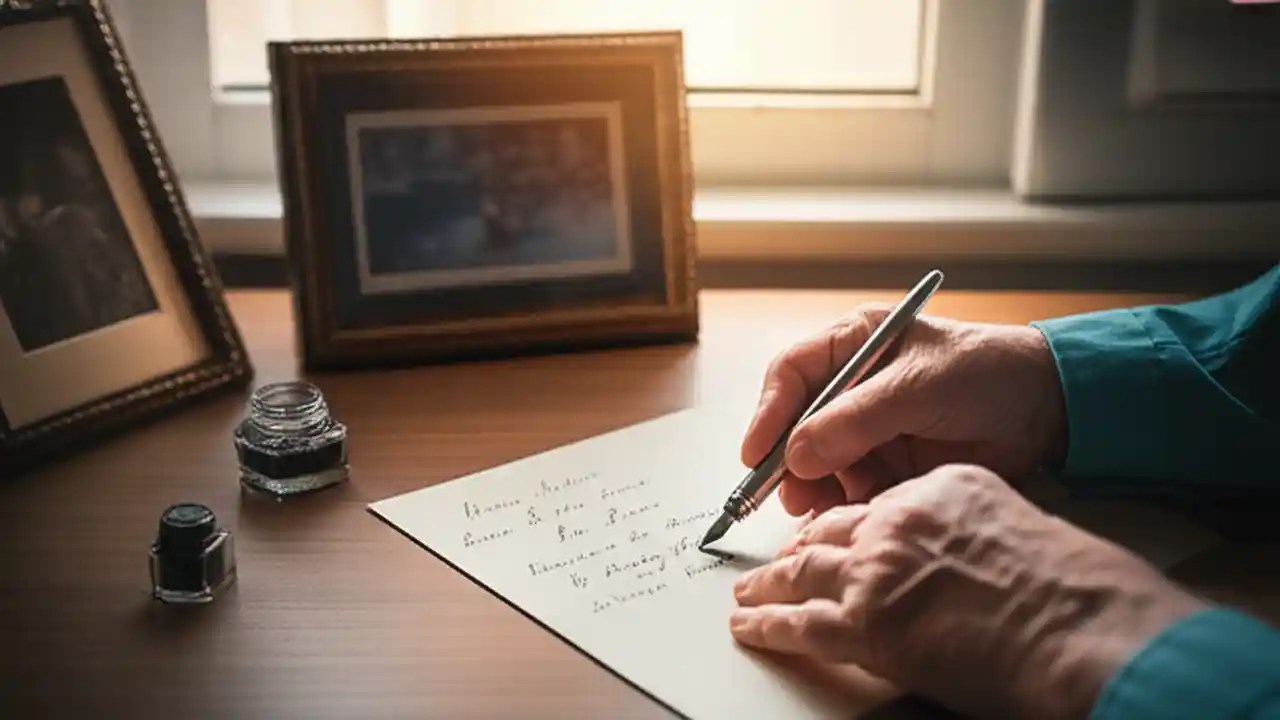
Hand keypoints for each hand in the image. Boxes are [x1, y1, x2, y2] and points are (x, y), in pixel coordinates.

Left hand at [730, 465, 1205, 719]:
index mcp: (939, 489)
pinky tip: (750, 627)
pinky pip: (799, 622)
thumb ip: (971, 533)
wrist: (1078, 626)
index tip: (833, 534)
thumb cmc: (1073, 587)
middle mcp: (898, 520)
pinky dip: (768, 625)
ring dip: (769, 583)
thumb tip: (957, 560)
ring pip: (802, 571)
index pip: (876, 503)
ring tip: (747, 592)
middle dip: (798, 547)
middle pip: (830, 529)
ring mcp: (876, 569)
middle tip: (778, 558)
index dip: (848, 525)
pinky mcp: (865, 621)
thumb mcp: (1018, 527)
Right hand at [743, 305, 1067, 515]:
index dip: (768, 413)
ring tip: (816, 509)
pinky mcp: (886, 466)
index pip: (791, 375)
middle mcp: (851, 387)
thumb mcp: (917, 387)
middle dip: (787, 460)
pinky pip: (848, 488)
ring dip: (813, 487)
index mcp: (852, 345)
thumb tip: (795, 455)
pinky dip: (842, 505)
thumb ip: (855, 420)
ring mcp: (867, 429)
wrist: (1048, 410)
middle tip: (786, 494)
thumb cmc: (985, 373)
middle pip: (796, 425)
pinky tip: (844, 516)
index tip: (756, 453)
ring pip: (818, 462)